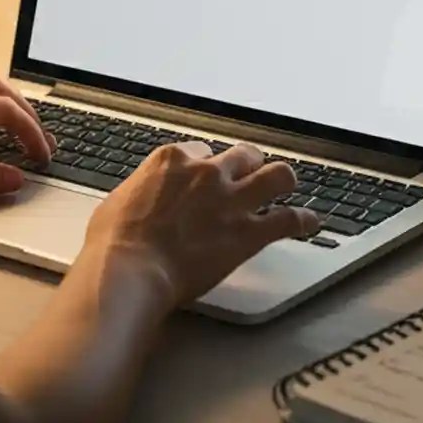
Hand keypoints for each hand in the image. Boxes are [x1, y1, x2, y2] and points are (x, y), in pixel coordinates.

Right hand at [82, 142, 319, 306]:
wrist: (130, 270)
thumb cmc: (114, 244)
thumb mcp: (118, 202)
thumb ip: (141, 193)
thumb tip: (141, 200)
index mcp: (172, 161)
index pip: (200, 151)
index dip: (206, 165)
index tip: (207, 175)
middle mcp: (207, 174)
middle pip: (244, 155)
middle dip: (249, 165)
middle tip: (251, 177)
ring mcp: (231, 200)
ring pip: (278, 176)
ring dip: (283, 182)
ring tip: (287, 188)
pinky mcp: (249, 232)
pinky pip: (289, 219)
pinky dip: (303, 221)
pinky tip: (308, 224)